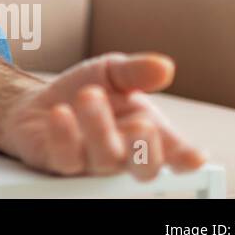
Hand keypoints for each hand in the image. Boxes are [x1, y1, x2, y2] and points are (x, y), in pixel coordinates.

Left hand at [0, 51, 208, 178]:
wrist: (40, 101)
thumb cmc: (85, 91)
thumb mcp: (113, 73)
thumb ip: (137, 72)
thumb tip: (164, 67)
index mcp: (147, 135)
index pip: (174, 154)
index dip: (186, 158)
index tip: (194, 155)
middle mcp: (123, 155)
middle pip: (144, 168)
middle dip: (146, 149)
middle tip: (142, 124)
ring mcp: (91, 163)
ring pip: (104, 160)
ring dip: (100, 128)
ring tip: (90, 95)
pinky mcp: (59, 162)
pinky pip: (66, 158)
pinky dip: (65, 135)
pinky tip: (61, 113)